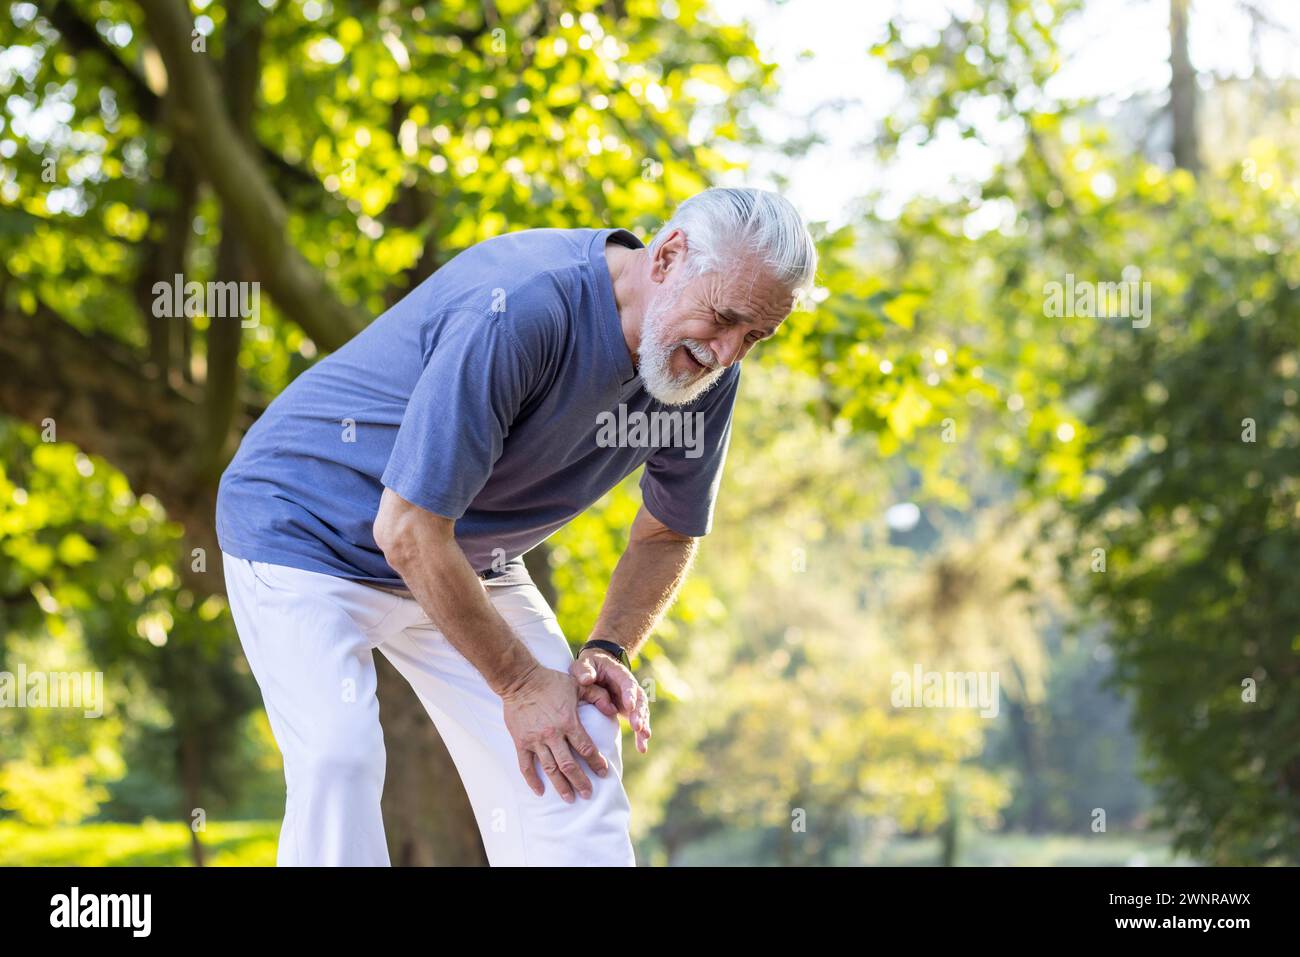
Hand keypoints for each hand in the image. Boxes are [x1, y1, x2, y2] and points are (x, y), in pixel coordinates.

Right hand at [500, 664, 609, 801]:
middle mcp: (552, 734)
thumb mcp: (577, 684)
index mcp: (568, 722)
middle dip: (580, 781)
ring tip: (570, 799)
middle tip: (588, 794)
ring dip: (561, 786)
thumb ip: (597, 696)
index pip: (586, 748)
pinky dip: (532, 781)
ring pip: (550, 769)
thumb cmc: (550, 682)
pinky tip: (540, 792)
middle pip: (569, 765)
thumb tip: (614, 710)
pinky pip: (526, 766)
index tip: (604, 773)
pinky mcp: (521, 742)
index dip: (596, 762)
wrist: (520, 680)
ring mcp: (535, 740)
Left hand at [571, 648, 650, 753]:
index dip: (630, 694)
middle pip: (639, 700)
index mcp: (619, 674)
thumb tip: (587, 679)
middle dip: (639, 714)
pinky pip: (637, 723)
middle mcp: (629, 687)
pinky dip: (640, 735)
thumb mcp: (584, 663)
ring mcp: (631, 700)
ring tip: (643, 740)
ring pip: (641, 713)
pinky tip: (642, 748)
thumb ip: (584, 669)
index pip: (627, 683)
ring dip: (643, 726)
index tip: (630, 705)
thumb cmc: (589, 665)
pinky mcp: (629, 710)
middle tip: (637, 727)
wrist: (597, 668)